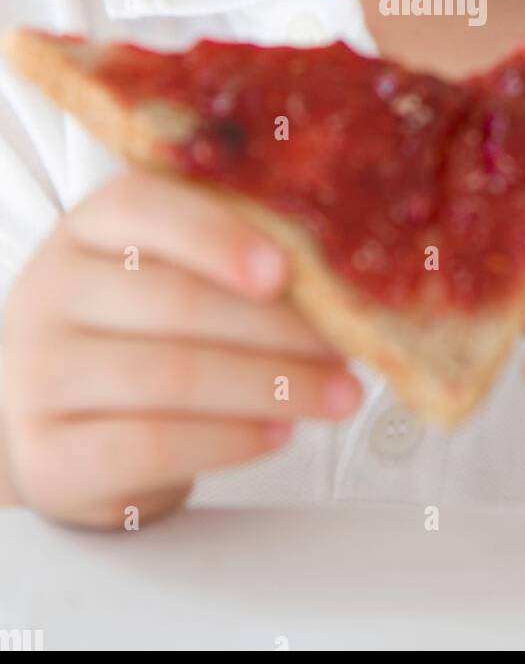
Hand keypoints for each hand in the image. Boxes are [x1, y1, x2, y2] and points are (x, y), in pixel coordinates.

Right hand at [1, 169, 362, 528]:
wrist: (61, 419)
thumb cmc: (140, 331)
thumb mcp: (171, 271)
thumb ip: (235, 254)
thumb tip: (335, 273)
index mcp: (90, 227)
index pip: (142, 207)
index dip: (217, 236)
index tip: (283, 270)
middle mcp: (52, 290)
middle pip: (174, 301)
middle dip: (276, 327)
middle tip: (346, 346)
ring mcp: (40, 376)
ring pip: (171, 377)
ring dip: (271, 387)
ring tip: (337, 395)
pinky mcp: (51, 456)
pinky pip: (152, 446)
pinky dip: (230, 440)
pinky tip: (279, 432)